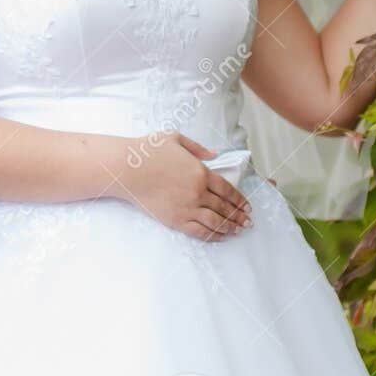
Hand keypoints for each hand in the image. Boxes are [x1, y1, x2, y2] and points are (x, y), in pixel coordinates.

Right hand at [116, 132, 251, 240]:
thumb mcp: (175, 139)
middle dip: (239, 216)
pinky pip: (199, 231)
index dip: (240, 200)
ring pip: (216, 222)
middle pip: (225, 207)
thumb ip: (198, 147)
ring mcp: (187, 207)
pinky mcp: (175, 219)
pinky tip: (220, 236)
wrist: (126, 168)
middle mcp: (198, 192)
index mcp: (201, 172)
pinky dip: (213, 235)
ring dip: (230, 227)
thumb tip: (215, 154)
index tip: (248, 206)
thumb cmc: (148, 150)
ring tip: (238, 230)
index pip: (228, 190)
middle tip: (248, 222)